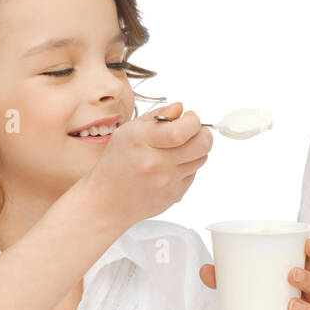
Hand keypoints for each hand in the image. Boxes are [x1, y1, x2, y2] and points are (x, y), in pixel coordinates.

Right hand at [77, 102, 211, 228]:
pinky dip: (187, 166)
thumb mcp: (128, 131)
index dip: (193, 121)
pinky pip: (193, 174)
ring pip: (201, 158)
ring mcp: (167, 181)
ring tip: (178, 149)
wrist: (106, 201)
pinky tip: (169, 167)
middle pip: (202, 145)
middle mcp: (155, 162)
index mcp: (141, 141)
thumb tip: (180, 108)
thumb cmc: (116, 163)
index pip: (182, 130)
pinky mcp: (175, 195)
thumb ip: (157, 116)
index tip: (190, 118)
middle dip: (203, 133)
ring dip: (195, 150)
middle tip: (194, 130)